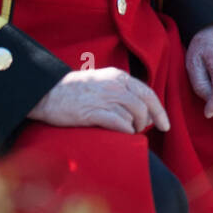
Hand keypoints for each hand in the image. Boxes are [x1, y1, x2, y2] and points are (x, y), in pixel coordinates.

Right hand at [28, 67, 169, 133]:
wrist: (47, 93)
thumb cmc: (74, 92)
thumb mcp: (102, 83)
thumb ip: (122, 93)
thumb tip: (143, 113)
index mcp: (118, 76)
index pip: (148, 93)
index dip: (160, 111)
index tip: (165, 126)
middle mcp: (115, 85)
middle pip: (144, 106)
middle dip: (147, 122)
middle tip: (141, 131)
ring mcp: (105, 98)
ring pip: (133, 116)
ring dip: (133, 128)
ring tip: (126, 133)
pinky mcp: (94, 112)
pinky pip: (119, 124)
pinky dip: (123, 132)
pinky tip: (119, 136)